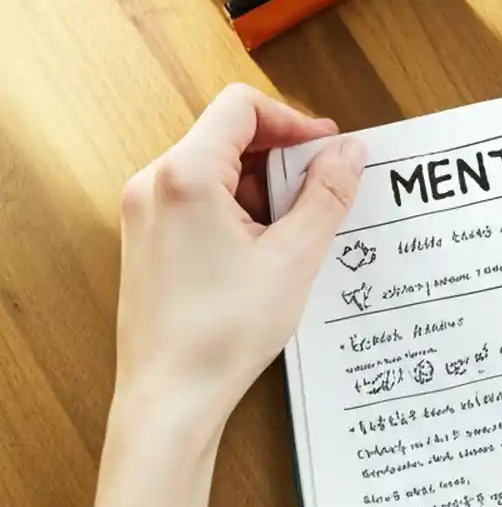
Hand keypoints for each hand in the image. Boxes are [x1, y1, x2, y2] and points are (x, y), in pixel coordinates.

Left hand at [115, 83, 365, 430]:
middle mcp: (154, 184)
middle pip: (227, 136)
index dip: (293, 121)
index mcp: (184, 176)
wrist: (170, 399)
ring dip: (262, 188)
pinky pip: (199, 200)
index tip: (328, 150)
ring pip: (215, 170)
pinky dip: (238, 210)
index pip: (241, 107)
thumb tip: (350, 151)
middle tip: (322, 194)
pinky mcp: (148, 240)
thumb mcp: (295, 257)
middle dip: (282, 158)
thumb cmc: (222, 333)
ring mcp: (145, 213)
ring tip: (296, 234)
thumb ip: (327, 194)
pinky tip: (267, 252)